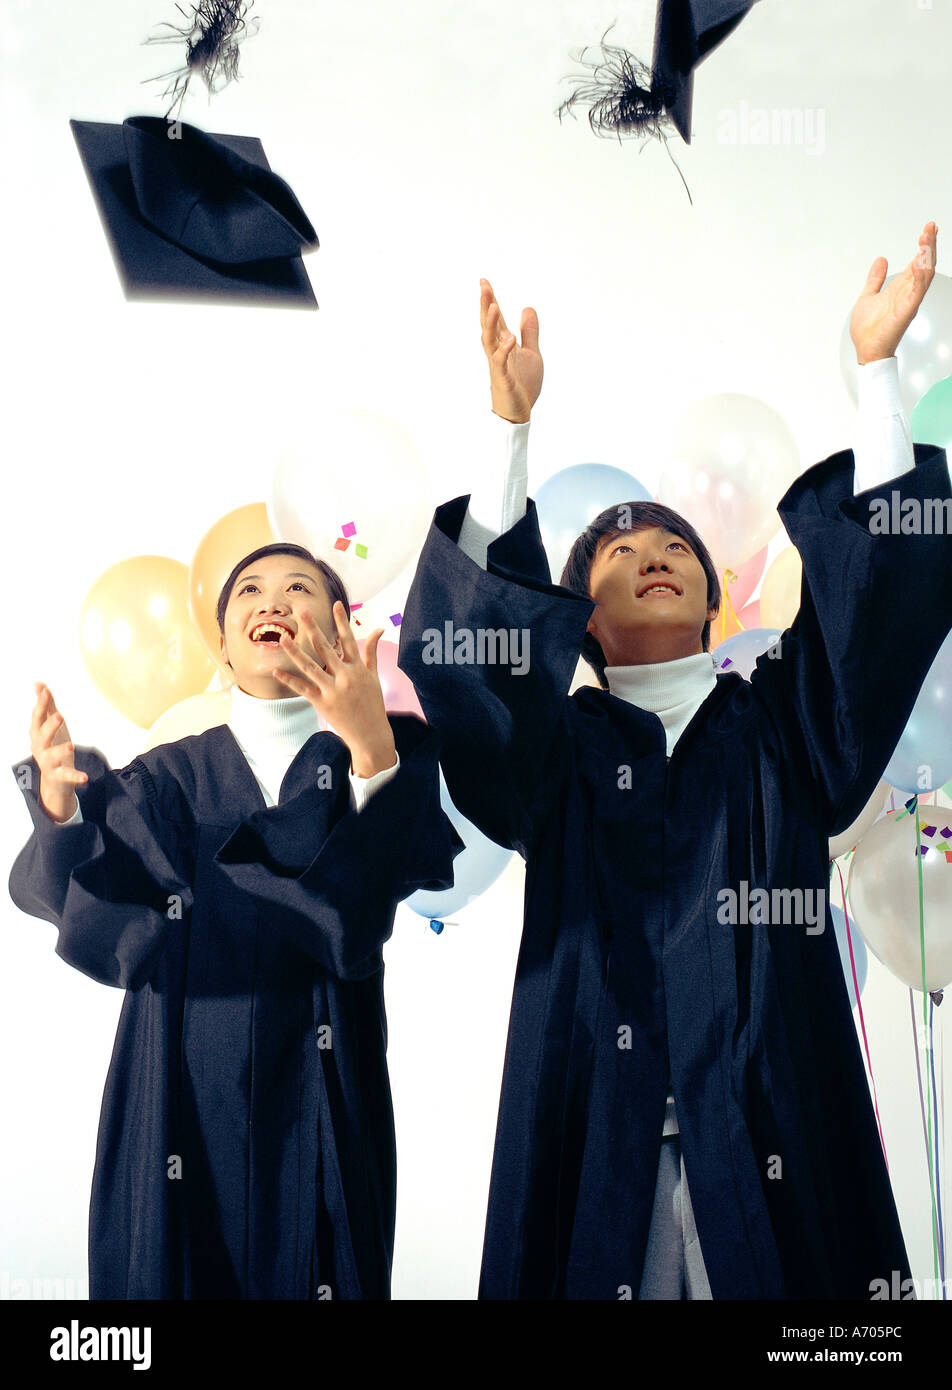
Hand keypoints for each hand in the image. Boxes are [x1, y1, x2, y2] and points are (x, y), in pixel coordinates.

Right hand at [29, 682, 87, 822]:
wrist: (54, 780)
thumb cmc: (52, 747)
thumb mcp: (50, 726)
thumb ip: (47, 706)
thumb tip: (38, 684)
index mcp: (37, 733)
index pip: (38, 717)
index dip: (41, 704)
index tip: (45, 691)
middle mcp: (39, 747)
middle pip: (41, 735)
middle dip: (49, 726)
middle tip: (59, 716)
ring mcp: (48, 762)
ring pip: (52, 756)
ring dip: (60, 750)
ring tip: (70, 745)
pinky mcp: (59, 776)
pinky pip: (67, 776)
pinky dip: (75, 776)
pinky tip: (85, 777)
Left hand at [272, 603, 396, 777]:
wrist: (371, 734)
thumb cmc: (373, 704)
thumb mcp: (374, 676)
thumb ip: (372, 651)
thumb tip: (379, 628)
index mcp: (358, 668)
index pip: (349, 639)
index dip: (342, 621)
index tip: (335, 604)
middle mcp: (345, 676)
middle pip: (325, 648)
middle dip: (313, 628)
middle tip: (301, 611)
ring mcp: (333, 690)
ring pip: (310, 667)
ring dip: (295, 652)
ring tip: (283, 638)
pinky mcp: (322, 704)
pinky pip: (303, 689)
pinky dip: (290, 680)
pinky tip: (276, 671)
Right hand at [480, 277, 542, 422]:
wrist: (518, 414)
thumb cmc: (522, 384)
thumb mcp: (531, 353)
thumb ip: (530, 331)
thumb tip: (528, 307)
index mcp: (504, 344)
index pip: (496, 319)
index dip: (490, 300)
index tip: (484, 281)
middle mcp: (498, 352)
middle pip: (489, 325)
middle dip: (486, 306)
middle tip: (483, 285)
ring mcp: (498, 365)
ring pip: (490, 341)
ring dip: (490, 324)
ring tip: (492, 305)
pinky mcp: (503, 379)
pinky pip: (500, 363)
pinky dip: (504, 350)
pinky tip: (510, 337)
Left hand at [850, 221, 936, 364]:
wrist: (865, 350)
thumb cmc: (868, 330)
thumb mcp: (868, 296)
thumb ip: (875, 279)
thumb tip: (881, 260)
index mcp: (900, 289)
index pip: (917, 263)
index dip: (923, 246)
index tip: (928, 229)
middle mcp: (908, 293)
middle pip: (924, 265)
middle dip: (928, 245)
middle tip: (931, 226)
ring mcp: (909, 302)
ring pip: (924, 275)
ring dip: (926, 256)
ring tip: (927, 238)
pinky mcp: (906, 312)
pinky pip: (917, 292)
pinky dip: (919, 276)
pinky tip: (919, 262)